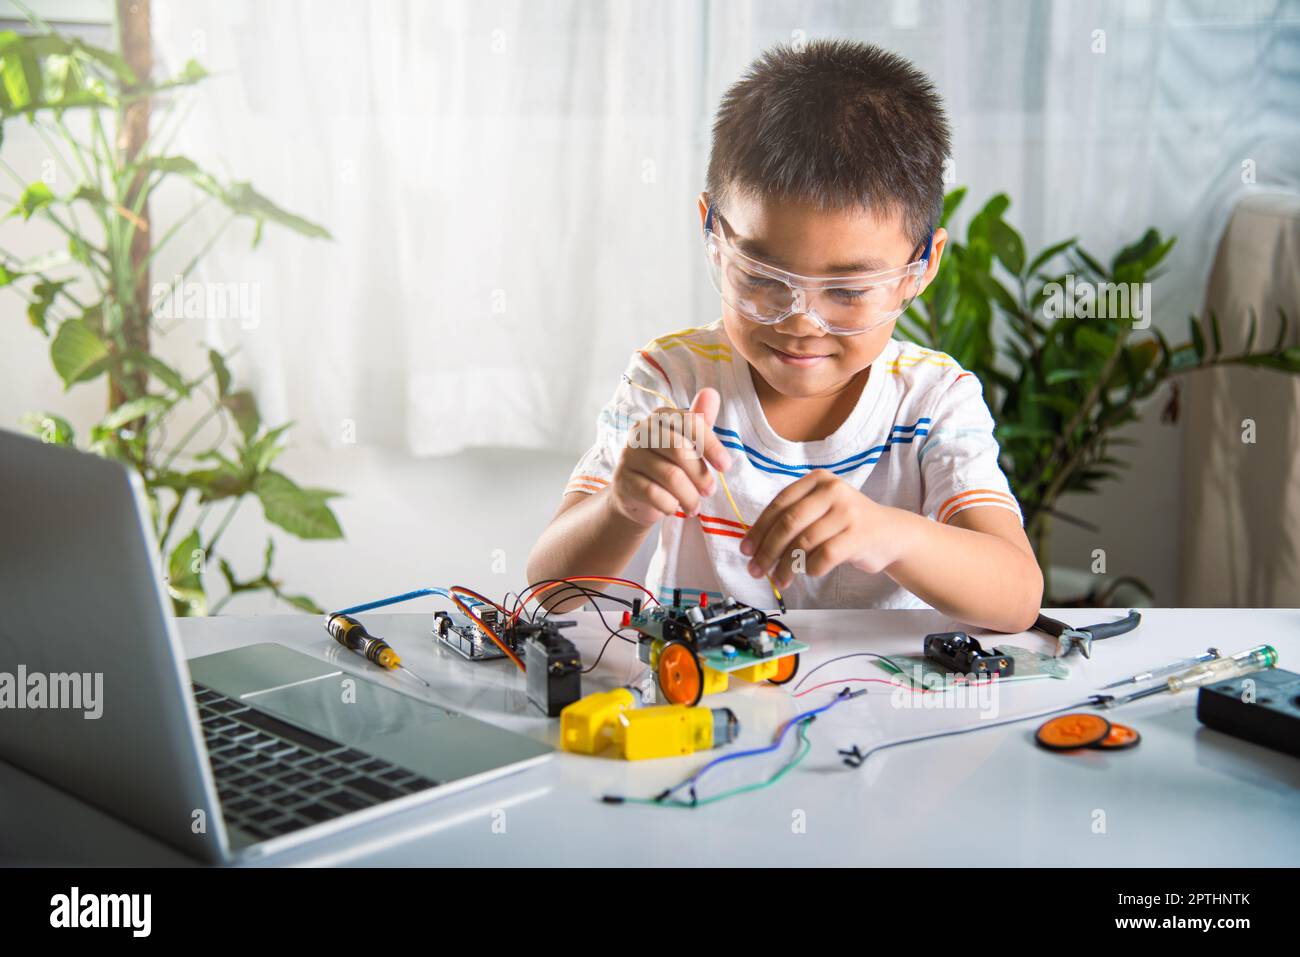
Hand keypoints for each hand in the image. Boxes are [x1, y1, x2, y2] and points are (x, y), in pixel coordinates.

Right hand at [609, 388, 732, 527]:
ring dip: (689, 496)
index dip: (711, 445)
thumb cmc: (666, 465)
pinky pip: (653, 494)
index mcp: (661, 417)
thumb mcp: (685, 444)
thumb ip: (699, 422)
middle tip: (710, 491)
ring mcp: (629, 455)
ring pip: (669, 476)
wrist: (635, 497)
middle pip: (679, 450)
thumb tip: (711, 393)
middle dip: (700, 475)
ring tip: (695, 507)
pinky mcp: (622, 480)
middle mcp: (641, 431)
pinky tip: (674, 509)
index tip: (725, 467)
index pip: (690, 424)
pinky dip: (670, 505)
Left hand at [740, 470, 907, 585]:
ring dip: (785, 566)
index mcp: (817, 480)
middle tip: (755, 569)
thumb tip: (755, 544)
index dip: (759, 529)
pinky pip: (823, 556)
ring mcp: (847, 511)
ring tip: (779, 580)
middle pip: (788, 524)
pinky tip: (808, 572)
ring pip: (803, 543)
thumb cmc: (847, 524)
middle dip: (767, 551)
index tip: (746, 549)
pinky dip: (810, 568)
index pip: (779, 504)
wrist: (891, 533)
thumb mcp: (820, 510)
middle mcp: (832, 490)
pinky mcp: (858, 534)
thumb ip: (792, 519)